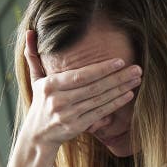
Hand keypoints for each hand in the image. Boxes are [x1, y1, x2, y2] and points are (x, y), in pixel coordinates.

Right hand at [21, 30, 141, 147]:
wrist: (37, 135)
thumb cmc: (40, 103)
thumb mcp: (35, 80)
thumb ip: (33, 56)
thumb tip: (30, 32)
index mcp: (50, 85)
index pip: (80, 75)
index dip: (101, 68)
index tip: (120, 61)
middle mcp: (59, 100)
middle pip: (94, 87)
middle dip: (117, 77)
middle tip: (137, 69)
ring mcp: (68, 115)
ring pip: (99, 100)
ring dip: (120, 89)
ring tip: (136, 79)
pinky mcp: (76, 127)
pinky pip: (99, 113)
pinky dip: (115, 104)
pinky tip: (128, 95)